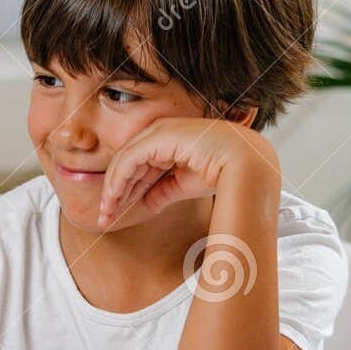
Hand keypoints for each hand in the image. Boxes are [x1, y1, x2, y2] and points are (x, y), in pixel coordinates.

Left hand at [96, 118, 277, 227]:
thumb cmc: (225, 175)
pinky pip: (129, 159)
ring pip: (125, 162)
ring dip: (113, 190)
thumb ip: (163, 191)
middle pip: (129, 164)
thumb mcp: (185, 185)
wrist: (247, 167)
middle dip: (114, 193)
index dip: (125, 191)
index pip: (140, 166)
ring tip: (105, 213)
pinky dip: (118, 180)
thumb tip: (147, 203)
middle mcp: (162, 132)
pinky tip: (113, 199)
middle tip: (103, 217)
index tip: (114, 214)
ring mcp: (160, 131)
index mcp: (171, 141)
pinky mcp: (158, 135)